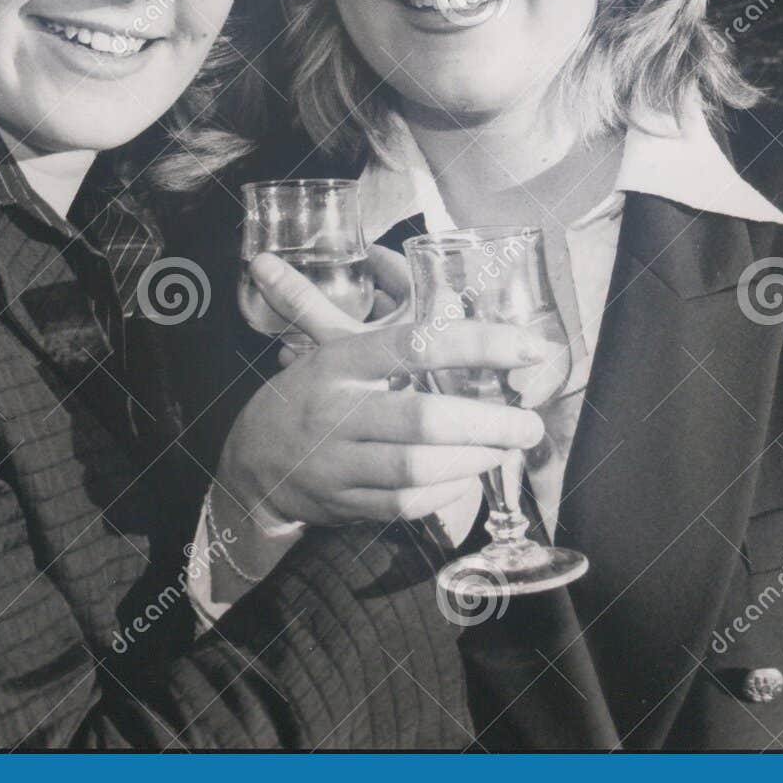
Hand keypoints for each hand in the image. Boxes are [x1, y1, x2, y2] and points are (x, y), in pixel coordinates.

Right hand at [218, 250, 546, 525]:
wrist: (252, 460)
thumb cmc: (309, 393)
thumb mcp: (331, 346)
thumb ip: (386, 321)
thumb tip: (432, 278)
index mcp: (342, 361)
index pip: (415, 344)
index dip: (477, 344)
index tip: (527, 348)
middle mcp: (338, 410)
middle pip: (422, 419)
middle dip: (488, 424)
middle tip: (530, 424)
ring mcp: (337, 461)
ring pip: (416, 467)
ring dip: (473, 460)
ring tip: (506, 450)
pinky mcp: (344, 502)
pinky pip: (404, 504)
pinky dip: (444, 494)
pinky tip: (469, 478)